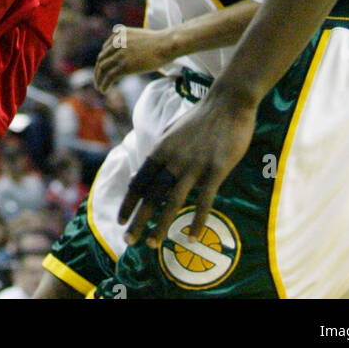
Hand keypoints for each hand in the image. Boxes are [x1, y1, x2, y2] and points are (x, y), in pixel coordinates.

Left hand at [94, 25, 173, 91]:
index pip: (105, 50)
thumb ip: (128, 42)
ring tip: (100, 87)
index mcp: (119, 34)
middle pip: (101, 59)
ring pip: (103, 68)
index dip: (102, 61)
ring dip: (99, 79)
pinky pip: (109, 76)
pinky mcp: (124, 65)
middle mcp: (116, 42)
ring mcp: (120, 54)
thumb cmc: (158, 42)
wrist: (166, 44)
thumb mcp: (138, 36)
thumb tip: (126, 55)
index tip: (102, 70)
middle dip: (98, 71)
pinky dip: (104, 84)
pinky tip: (104, 90)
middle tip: (98, 80)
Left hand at [118, 85, 257, 247]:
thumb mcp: (172, 131)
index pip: (139, 181)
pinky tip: (191, 237)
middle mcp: (173, 159)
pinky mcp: (216, 170)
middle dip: (138, 220)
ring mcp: (194, 165)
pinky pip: (204, 200)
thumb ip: (159, 152)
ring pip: (173, 201)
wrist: (227, 102)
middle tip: (128, 241)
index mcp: (161, 149)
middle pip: (151, 195)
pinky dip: (197, 220)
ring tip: (153, 244)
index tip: (120, 220)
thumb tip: (142, 172)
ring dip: (161, 225)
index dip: (128, 202)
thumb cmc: (200, 118)